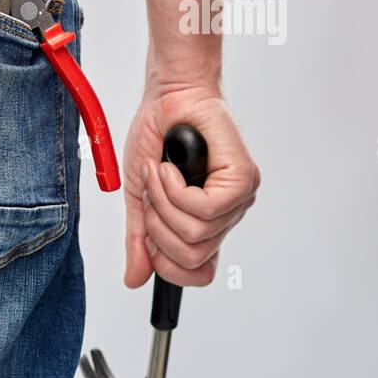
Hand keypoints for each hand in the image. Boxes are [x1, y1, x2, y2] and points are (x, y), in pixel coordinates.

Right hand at [122, 85, 258, 287]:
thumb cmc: (157, 140)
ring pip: (198, 233)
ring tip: (158, 172)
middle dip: (157, 226)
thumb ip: (139, 239)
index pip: (200, 273)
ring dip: (163, 201)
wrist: (167, 99)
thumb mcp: (139, 199)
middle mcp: (227, 214)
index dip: (168, 265)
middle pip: (192, 256)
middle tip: (150, 192)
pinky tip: (170, 170)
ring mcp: (239, 197)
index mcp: (205, 223)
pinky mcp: (243, 178)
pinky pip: (207, 209)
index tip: (149, 238)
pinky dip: (177, 190)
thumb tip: (134, 278)